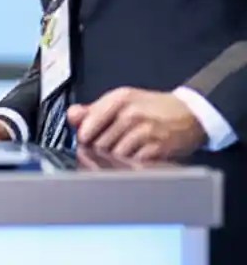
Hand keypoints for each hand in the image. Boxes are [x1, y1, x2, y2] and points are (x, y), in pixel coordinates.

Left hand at [67, 87, 204, 160]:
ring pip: (113, 155)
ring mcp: (144, 132)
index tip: (86, 141)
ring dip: (115, 158)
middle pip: (98, 143)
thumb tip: (72, 115)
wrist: (191, 114)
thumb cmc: (155, 108)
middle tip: (109, 148)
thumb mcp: (124, 100)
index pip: (86, 125)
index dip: (84, 137)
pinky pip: (132, 163)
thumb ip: (94, 109)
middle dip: (99, 149)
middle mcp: (131, 114)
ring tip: (125, 152)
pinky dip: (131, 164)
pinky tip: (137, 157)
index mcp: (119, 100)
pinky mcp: (157, 149)